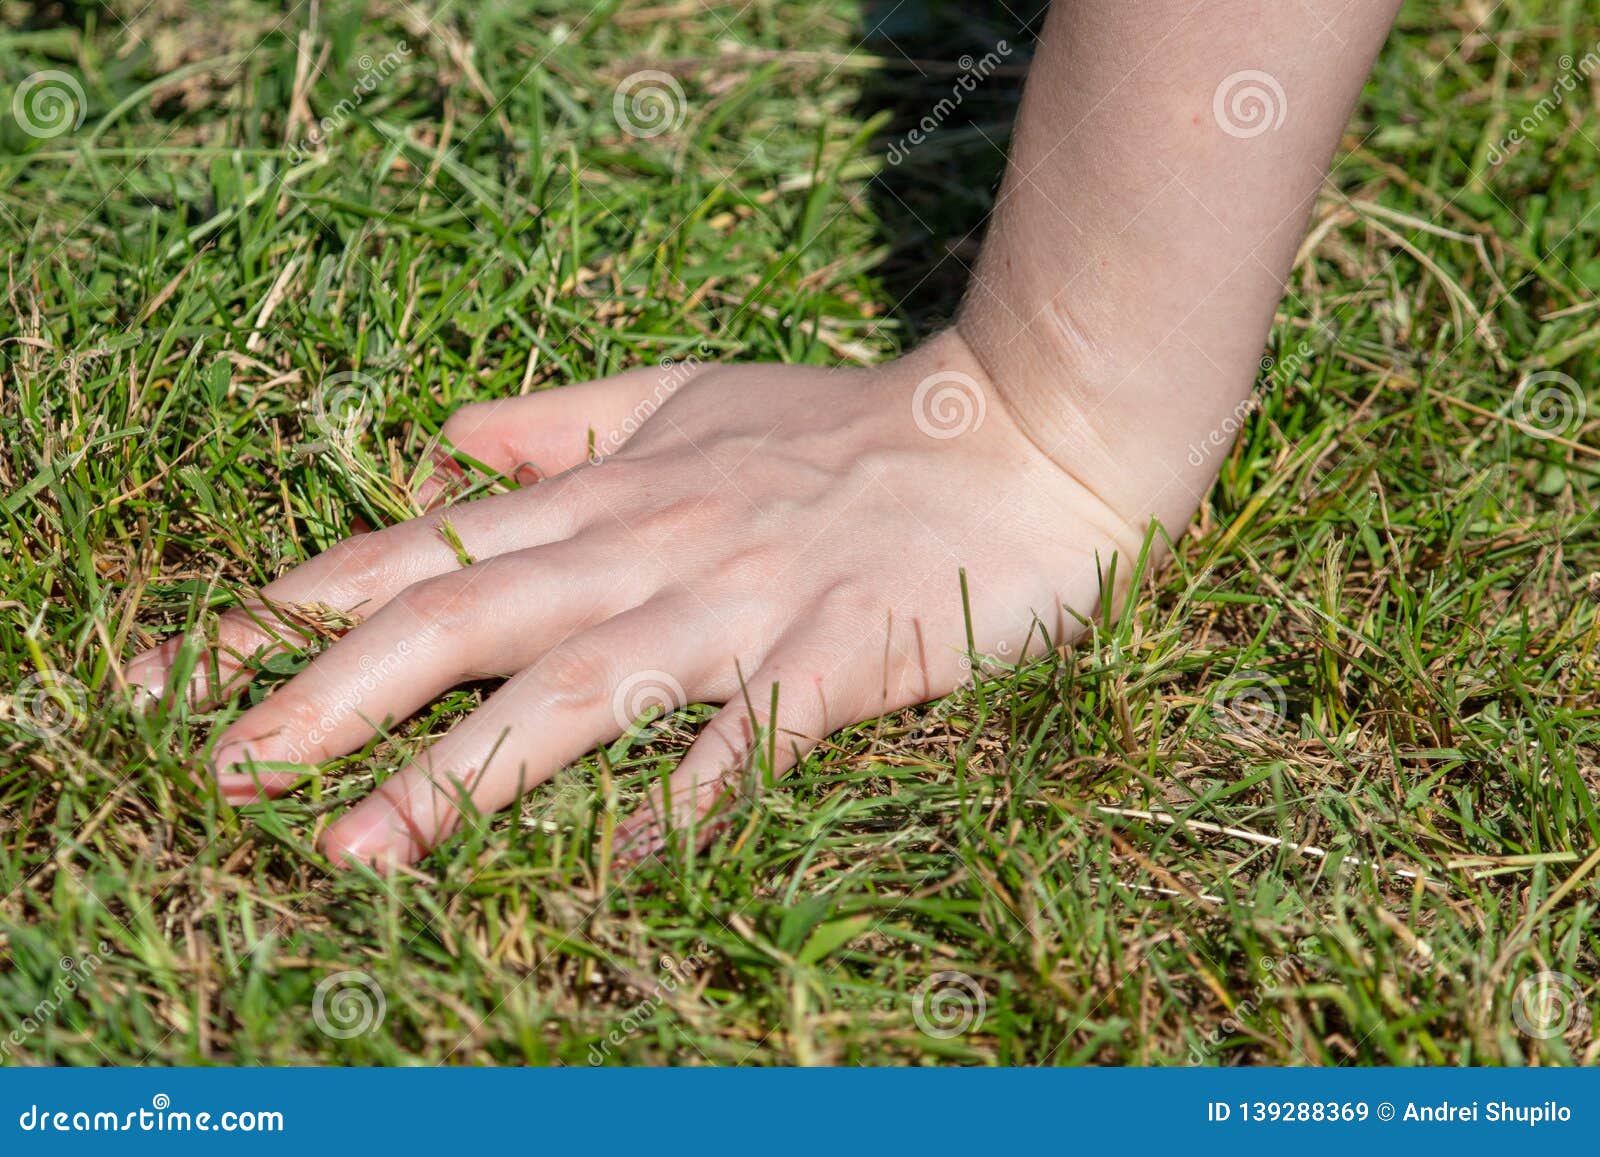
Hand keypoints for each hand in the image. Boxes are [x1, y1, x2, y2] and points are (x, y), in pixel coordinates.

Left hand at [125, 330, 1145, 867]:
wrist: (1023, 433)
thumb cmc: (852, 426)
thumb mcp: (691, 396)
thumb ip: (564, 422)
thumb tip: (442, 442)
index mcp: (611, 494)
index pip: (420, 547)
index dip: (292, 606)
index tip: (180, 671)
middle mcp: (653, 545)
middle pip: (465, 618)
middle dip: (329, 696)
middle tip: (214, 772)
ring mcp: (746, 601)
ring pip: (581, 686)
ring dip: (463, 773)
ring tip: (355, 854)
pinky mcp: (843, 653)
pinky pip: (754, 734)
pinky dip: (691, 797)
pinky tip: (627, 870)